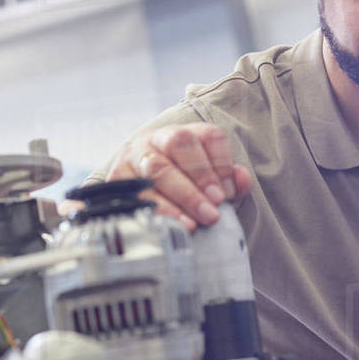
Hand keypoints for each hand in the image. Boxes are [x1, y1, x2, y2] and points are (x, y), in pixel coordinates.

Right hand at [104, 123, 251, 231]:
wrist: (136, 191)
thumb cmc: (181, 188)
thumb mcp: (207, 181)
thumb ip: (229, 181)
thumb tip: (241, 180)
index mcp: (185, 134)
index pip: (208, 136)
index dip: (221, 163)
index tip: (228, 193)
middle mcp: (157, 139)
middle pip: (179, 144)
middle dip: (200, 178)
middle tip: (214, 208)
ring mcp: (134, 156)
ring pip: (157, 168)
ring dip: (181, 197)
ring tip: (196, 222)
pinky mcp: (117, 179)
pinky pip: (137, 193)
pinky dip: (158, 210)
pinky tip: (173, 225)